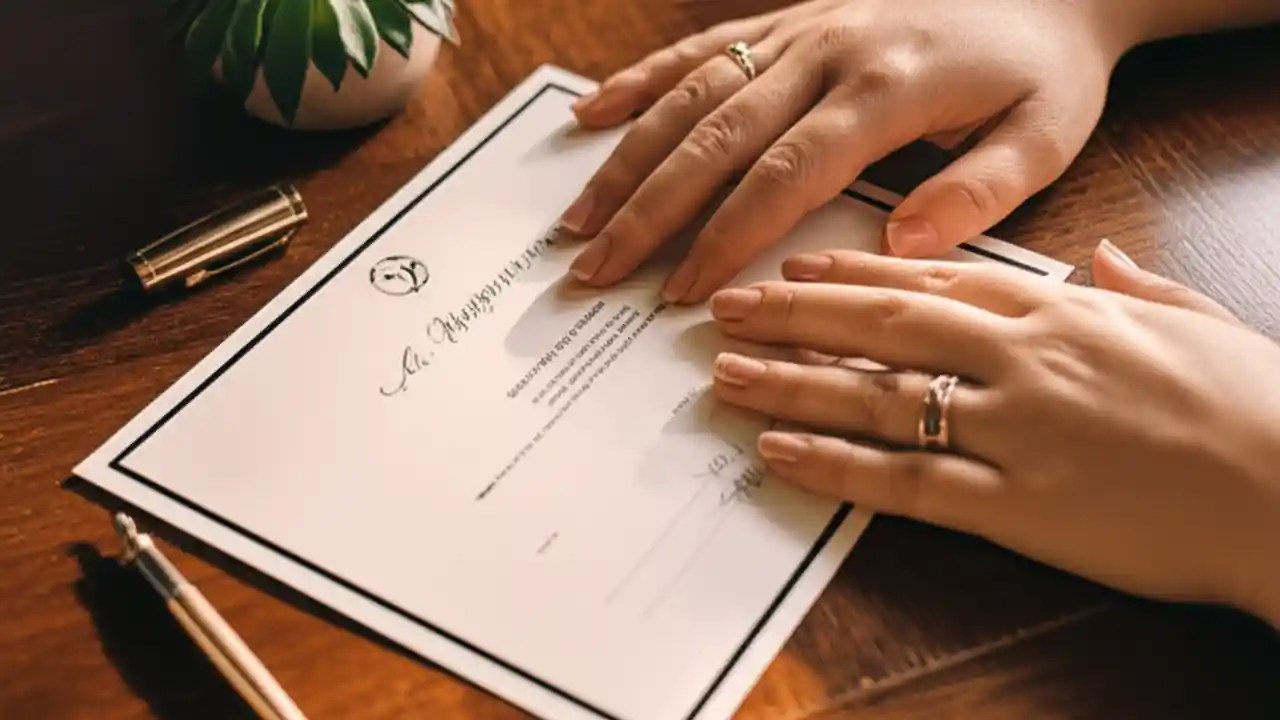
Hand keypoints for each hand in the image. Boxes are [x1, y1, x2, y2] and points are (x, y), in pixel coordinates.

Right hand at [562, 0, 1132, 302]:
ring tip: (577, 219)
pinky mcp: (788, 19)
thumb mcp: (1044, 133)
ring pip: (691, 93)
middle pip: (715, 136)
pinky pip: (700, 47)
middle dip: (648, 209)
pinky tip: (591, 114)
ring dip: (627, 157)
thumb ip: (979, 190)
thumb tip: (897, 246)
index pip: (785, 174)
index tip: (681, 292)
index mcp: (885, 89)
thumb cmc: (1043, 68)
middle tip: (594, 269)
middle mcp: (827, 51)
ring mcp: (800, 28)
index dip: (726, 236)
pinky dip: (640, 82)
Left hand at [707, 241, 1279, 626]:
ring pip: (877, 395)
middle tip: (727, 307)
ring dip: (792, 383)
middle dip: (796, 314)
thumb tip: (1105, 257)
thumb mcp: (1199, 323)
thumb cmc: (1260, 410)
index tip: (798, 266)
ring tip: (725, 375)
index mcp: (1065, 313)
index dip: (855, 272)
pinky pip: (906, 483)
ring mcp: (1015, 430)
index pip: (935, 279)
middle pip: (885, 324)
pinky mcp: (1018, 507)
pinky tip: (781, 454)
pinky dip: (836, 467)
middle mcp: (1025, 359)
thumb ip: (1138, 285)